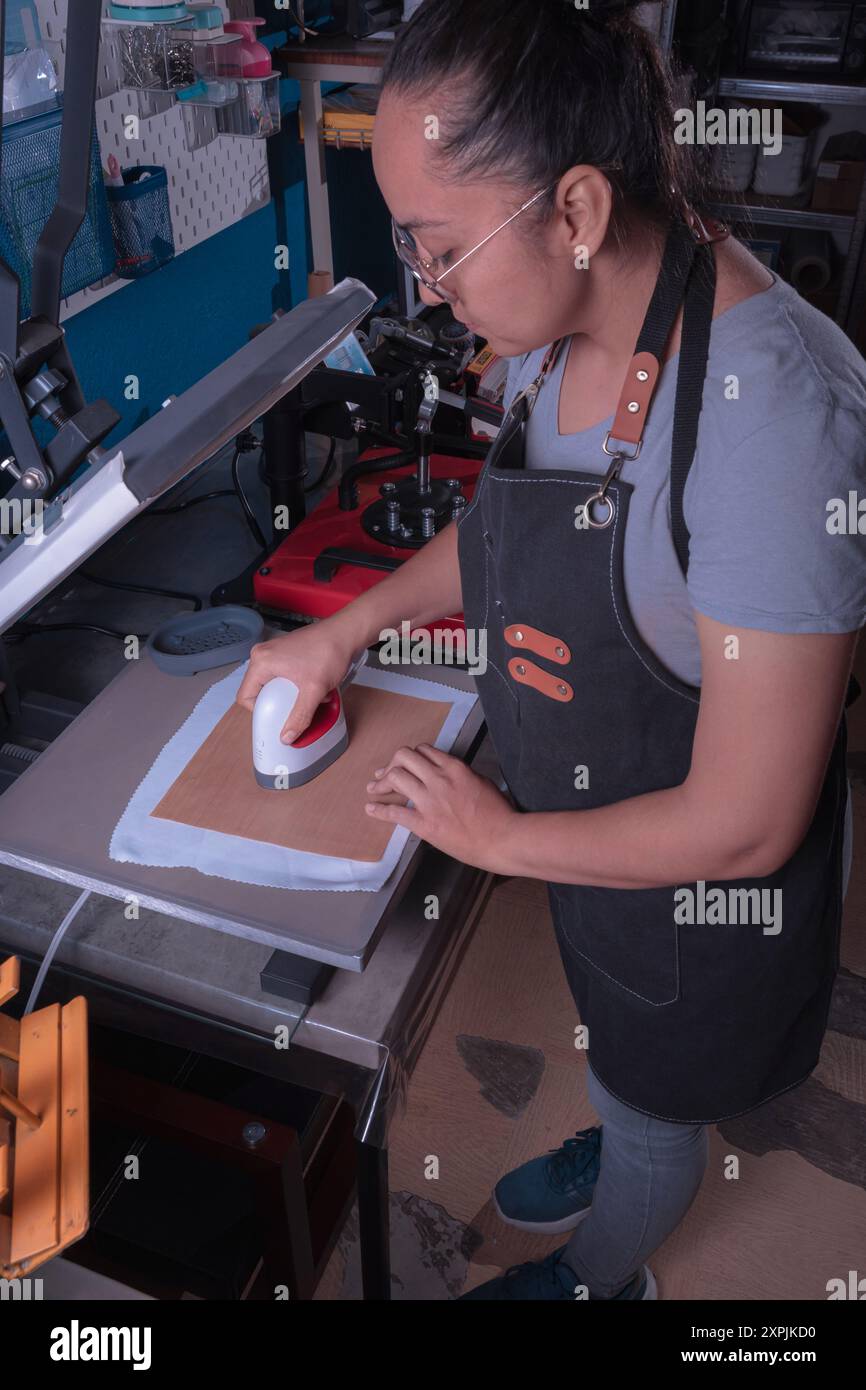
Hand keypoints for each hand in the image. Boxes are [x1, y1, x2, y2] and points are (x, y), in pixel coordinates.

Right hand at [236, 619, 359, 742]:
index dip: (259, 711)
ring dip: (290, 694)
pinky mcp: (285, 651)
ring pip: (272, 683)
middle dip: (279, 703)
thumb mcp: (314, 690)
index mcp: (261, 662)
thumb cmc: (329, 651)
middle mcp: (263, 654)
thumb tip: (287, 737)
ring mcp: (274, 651)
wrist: (346, 633)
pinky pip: (282, 674)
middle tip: (294, 708)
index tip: (275, 717)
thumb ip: (300, 716)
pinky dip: (296, 684)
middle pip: (259, 690)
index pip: (245, 696)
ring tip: (308, 695)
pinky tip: (314, 686)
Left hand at [364, 743, 517, 872]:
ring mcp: (430, 801)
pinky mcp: (425, 824)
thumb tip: (447, 775)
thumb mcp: (482, 781)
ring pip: (396, 777)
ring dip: (381, 782)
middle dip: (391, 764)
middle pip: (403, 757)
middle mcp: (439, 779)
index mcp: (454, 768)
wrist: (502, 838)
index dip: (410, 757)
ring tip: (374, 788)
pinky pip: (396, 813)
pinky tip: (371, 810)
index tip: (403, 764)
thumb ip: (461, 775)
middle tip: (384, 774)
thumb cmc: (499, 813)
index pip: (423, 750)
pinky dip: (380, 811)